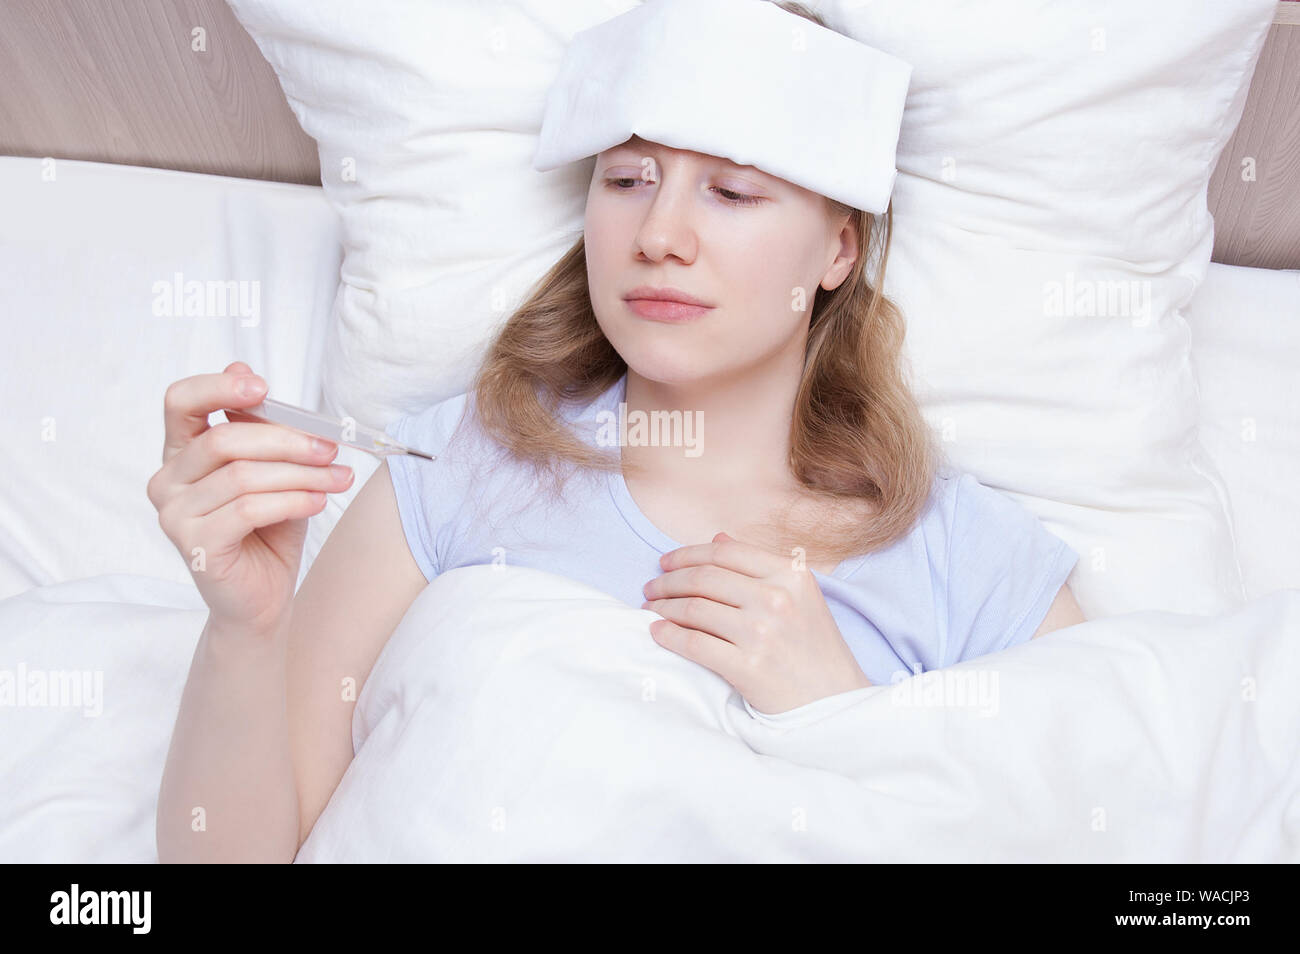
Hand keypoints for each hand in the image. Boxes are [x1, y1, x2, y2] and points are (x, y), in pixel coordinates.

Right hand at [146, 361, 354, 632]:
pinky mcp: (194, 545)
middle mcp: (167, 480)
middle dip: (287, 440)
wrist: (262, 599)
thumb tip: (243, 370)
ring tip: (338, 479)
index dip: (217, 387)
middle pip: (224, 440)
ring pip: (242, 476)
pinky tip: (318, 502)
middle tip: (331, 448)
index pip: (180, 402)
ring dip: (301, 473)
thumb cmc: (268, 530)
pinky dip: (291, 500)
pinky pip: (247, 510)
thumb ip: (260, 428)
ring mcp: (173, 515)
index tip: (263, 387)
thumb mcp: (273, 470)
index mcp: (182, 452)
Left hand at [640, 531, 871, 714]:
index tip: (665, 562)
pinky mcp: (749, 667)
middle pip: (704, 578)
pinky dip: (668, 635)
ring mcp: (763, 633)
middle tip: (650, 588)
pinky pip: (694, 644)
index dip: (686, 554)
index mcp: (791, 574)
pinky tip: (657, 632)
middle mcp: (777, 598)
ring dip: (663, 608)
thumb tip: (716, 538)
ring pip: (694, 609)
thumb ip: (759, 565)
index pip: (723, 553)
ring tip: (651, 610)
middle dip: (668, 581)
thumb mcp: (800, 596)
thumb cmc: (814, 649)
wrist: (835, 702)